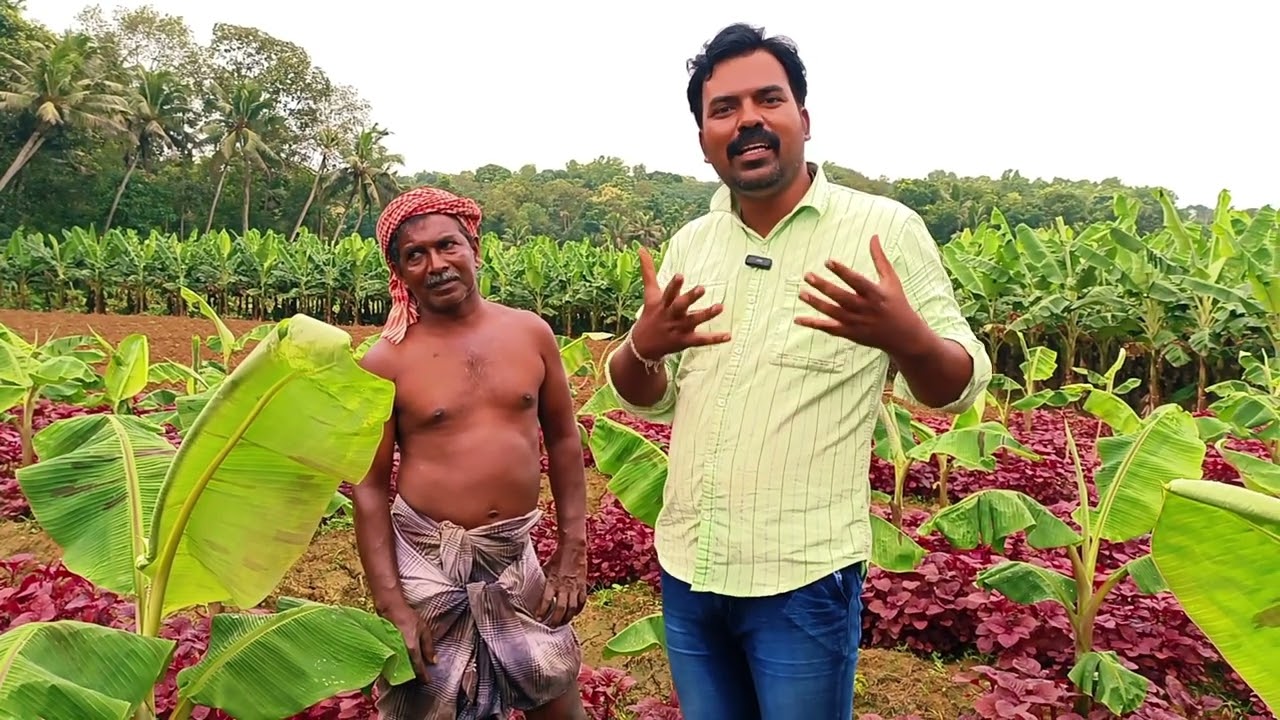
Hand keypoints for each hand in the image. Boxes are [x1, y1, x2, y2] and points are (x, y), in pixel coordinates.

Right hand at [388, 605, 435, 680]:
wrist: (390, 609)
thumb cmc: (408, 617)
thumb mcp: (424, 629)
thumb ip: (428, 646)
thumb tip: (433, 661)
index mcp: (412, 648)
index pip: (419, 666)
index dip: (423, 675)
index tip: (427, 681)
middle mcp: (400, 653)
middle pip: (407, 670)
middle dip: (414, 676)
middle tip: (420, 679)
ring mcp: (391, 652)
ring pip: (399, 668)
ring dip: (405, 672)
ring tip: (411, 673)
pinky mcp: (385, 650)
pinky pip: (392, 662)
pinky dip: (397, 666)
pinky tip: (401, 666)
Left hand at [538, 542, 587, 626]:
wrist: (573, 548)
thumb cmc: (558, 557)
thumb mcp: (546, 568)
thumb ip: (542, 579)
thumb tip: (533, 585)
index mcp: (552, 582)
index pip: (546, 601)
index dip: (542, 612)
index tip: (538, 618)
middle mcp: (564, 587)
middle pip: (560, 608)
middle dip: (555, 620)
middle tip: (551, 626)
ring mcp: (575, 587)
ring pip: (572, 608)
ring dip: (567, 618)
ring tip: (563, 623)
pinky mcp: (583, 586)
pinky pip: (582, 601)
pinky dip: (579, 609)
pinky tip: (575, 613)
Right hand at [629, 246, 731, 359]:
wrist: (643, 346)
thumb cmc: (651, 314)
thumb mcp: (649, 294)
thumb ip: (648, 271)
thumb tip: (641, 248)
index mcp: (663, 303)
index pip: (668, 292)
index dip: (674, 285)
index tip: (680, 275)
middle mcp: (671, 315)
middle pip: (680, 306)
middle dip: (690, 298)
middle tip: (702, 288)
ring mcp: (679, 328)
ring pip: (694, 321)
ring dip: (707, 314)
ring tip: (721, 307)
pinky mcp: (686, 340)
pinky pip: (702, 340)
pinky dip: (715, 338)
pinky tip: (729, 335)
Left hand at [794, 234, 928, 355]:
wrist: (903, 335)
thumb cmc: (896, 302)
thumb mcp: (891, 280)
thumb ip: (880, 258)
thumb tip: (873, 236)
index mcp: (875, 293)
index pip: (856, 281)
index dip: (842, 271)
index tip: (828, 261)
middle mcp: (864, 308)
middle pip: (841, 297)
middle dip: (823, 286)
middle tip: (807, 275)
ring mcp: (856, 322)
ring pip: (832, 312)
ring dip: (816, 303)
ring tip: (801, 293)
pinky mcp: (849, 334)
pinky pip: (828, 328)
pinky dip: (813, 324)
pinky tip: (798, 319)